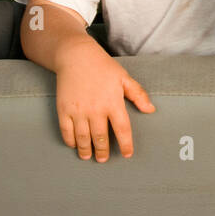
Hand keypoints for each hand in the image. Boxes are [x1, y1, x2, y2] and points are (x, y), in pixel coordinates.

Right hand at [55, 41, 155, 161]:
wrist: (76, 56)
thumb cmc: (102, 66)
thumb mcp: (123, 78)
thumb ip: (138, 94)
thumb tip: (151, 110)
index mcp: (113, 103)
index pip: (123, 130)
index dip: (126, 145)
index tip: (127, 154)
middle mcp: (96, 110)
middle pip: (101, 138)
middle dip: (103, 152)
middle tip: (103, 159)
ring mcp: (78, 111)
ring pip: (83, 138)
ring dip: (86, 150)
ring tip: (88, 156)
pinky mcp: (64, 109)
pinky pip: (67, 131)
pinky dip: (70, 141)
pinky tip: (74, 145)